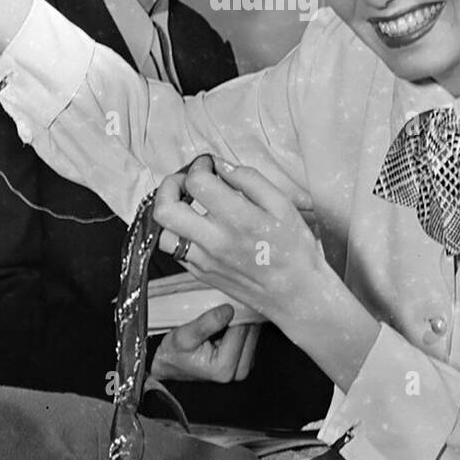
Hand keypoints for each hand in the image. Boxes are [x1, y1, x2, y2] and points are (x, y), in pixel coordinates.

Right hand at [150, 303, 259, 382]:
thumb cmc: (174, 352)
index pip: (241, 330)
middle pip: (251, 332)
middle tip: (220, 310)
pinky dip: (241, 329)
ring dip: (241, 323)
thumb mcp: (184, 336)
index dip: (234, 313)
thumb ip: (206, 323)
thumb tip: (229, 310)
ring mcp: (243, 368)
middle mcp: (238, 372)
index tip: (223, 303)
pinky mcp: (245, 363)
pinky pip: (251, 339)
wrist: (170, 363)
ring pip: (253, 334)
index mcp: (224, 367)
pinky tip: (226, 329)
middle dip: (239, 318)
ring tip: (221, 322)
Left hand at [154, 155, 331, 326]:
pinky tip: (196, 227)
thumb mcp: (283, 205)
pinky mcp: (201, 274)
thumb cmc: (294, 251)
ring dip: (170, 213)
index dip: (199, 166)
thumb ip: (250, 180)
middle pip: (165, 210)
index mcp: (238, 219)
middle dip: (169, 186)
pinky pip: (175, 251)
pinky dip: (179, 233)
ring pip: (163, 233)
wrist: (296, 295)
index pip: (197, 183)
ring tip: (186, 205)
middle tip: (184, 181)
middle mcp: (215, 241)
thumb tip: (222, 166)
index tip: (208, 165)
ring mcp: (204, 261)